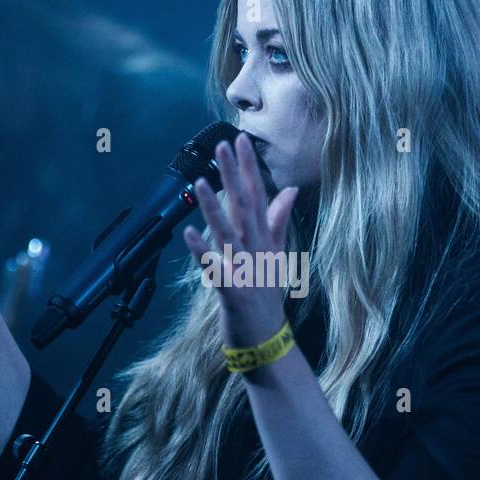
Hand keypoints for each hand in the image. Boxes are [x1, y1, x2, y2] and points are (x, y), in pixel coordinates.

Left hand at [182, 132, 299, 348]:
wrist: (268, 339)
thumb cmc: (267, 296)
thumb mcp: (276, 254)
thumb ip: (278, 221)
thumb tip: (290, 190)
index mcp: (265, 240)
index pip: (258, 196)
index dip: (249, 168)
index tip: (240, 140)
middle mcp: (256, 250)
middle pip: (244, 207)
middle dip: (233, 176)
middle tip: (222, 146)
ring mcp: (245, 270)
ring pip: (228, 233)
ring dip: (214, 208)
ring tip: (200, 182)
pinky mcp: (232, 291)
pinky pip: (215, 269)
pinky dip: (203, 252)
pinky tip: (189, 234)